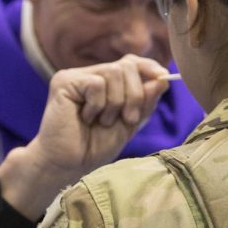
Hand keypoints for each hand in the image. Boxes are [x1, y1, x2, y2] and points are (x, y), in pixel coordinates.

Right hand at [0, 54, 169, 218]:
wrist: (68, 165)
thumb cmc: (94, 147)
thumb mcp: (128, 123)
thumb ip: (145, 101)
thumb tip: (163, 78)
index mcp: (105, 82)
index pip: (131, 62)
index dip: (149, 67)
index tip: (163, 77)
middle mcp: (90, 74)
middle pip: (127, 65)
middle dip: (135, 95)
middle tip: (127, 119)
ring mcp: (75, 76)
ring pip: (114, 73)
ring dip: (115, 104)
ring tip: (102, 121)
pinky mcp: (64, 82)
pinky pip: (97, 84)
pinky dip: (98, 105)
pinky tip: (86, 117)